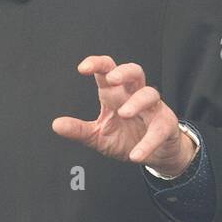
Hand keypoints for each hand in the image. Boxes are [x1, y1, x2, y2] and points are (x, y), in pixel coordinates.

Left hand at [51, 55, 195, 175]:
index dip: (97, 64)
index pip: (107, 72)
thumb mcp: (98, 136)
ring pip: (149, 94)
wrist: (155, 156)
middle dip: (123, 71)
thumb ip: (79, 130)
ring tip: (124, 113)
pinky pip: (159, 129)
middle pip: (134, 72)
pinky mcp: (166, 126)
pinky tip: (136, 154)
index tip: (82, 68)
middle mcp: (134, 97)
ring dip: (137, 101)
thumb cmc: (126, 139)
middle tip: (111, 79)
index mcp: (115, 95)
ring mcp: (153, 110)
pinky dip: (148, 142)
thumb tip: (56, 124)